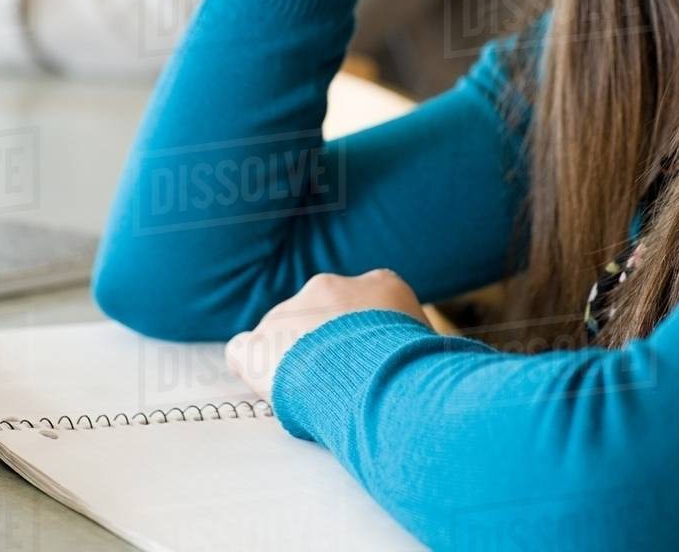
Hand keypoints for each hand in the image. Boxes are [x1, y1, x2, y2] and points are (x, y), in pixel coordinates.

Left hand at [225, 269, 429, 399]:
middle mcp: (330, 288)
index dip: (365, 334)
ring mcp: (290, 313)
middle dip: (326, 345)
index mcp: (379, 284)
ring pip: (282, 332)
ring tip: (314, 395)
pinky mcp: (260, 344)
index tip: (370, 361)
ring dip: (293, 359)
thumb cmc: (414, 366)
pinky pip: (244, 350)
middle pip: (320, 314)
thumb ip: (417, 341)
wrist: (378, 374)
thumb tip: (430, 359)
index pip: (365, 304)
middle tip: (341, 383)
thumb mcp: (434, 342)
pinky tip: (268, 387)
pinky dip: (252, 366)